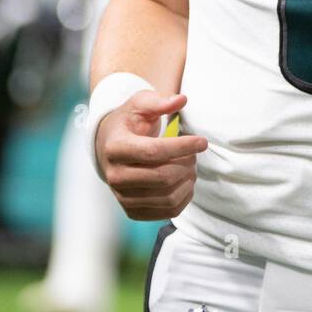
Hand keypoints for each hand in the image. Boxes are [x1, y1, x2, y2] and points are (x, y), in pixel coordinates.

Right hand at [96, 90, 207, 221]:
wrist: (108, 148)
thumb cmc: (129, 123)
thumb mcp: (139, 105)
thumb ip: (159, 102)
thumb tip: (181, 100)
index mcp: (115, 148)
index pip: (153, 151)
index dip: (182, 147)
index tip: (202, 141)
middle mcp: (115, 176)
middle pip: (163, 176)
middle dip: (187, 163)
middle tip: (195, 153)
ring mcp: (122, 196)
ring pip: (168, 197)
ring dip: (188, 180)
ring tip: (190, 166)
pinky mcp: (132, 211)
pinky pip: (167, 212)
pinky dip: (184, 197)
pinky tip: (186, 181)